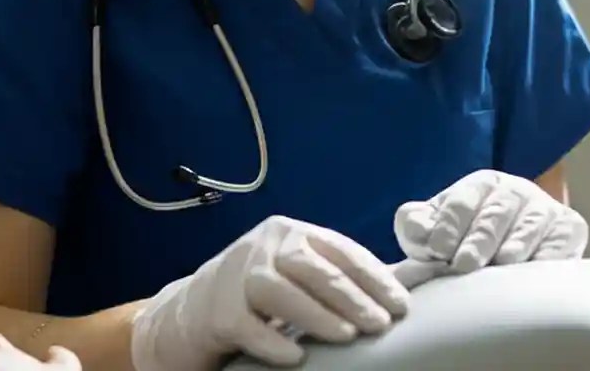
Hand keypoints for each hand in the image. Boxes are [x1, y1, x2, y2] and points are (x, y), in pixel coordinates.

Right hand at [130, 215, 411, 370]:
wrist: (188, 312)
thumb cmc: (256, 294)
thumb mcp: (293, 273)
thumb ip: (331, 275)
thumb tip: (391, 297)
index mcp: (291, 234)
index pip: (339, 250)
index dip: (373, 277)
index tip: (400, 305)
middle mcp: (264, 247)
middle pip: (312, 268)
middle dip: (351, 296)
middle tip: (380, 323)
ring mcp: (237, 276)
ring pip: (280, 291)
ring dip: (317, 314)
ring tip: (348, 336)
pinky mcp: (216, 311)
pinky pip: (247, 326)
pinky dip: (273, 342)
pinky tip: (297, 356)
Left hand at [394, 169, 588, 273]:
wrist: (515, 253)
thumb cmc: (465, 240)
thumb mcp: (434, 230)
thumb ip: (416, 226)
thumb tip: (418, 231)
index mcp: (480, 185)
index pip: (462, 201)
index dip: (449, 225)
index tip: (438, 250)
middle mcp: (514, 191)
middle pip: (496, 212)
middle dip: (479, 239)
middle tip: (464, 264)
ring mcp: (544, 209)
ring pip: (530, 225)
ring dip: (515, 245)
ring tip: (502, 264)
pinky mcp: (570, 228)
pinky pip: (561, 241)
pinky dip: (549, 255)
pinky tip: (534, 271)